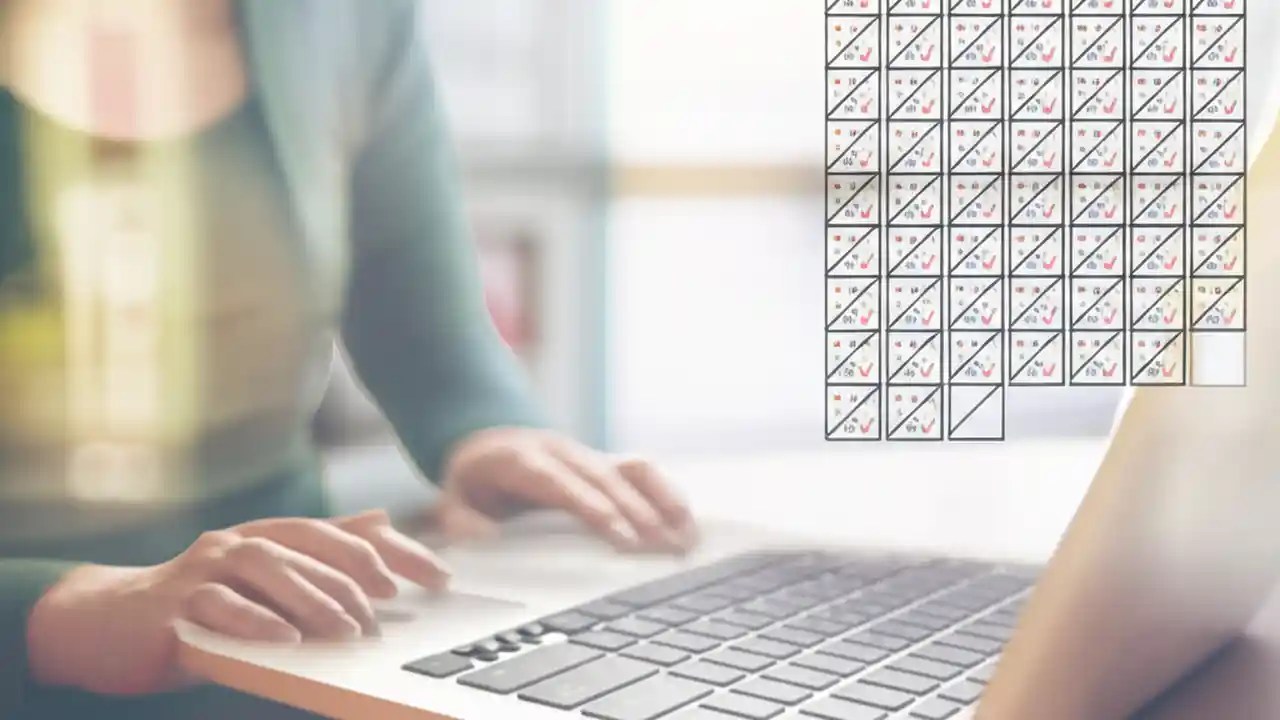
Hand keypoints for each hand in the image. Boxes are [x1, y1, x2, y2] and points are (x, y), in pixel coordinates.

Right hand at [26, 509, 448, 695]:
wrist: (107, 625)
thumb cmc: (202, 605)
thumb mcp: (264, 582)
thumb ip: (319, 556)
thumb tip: (381, 522)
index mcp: (267, 536)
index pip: (342, 532)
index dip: (394, 550)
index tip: (439, 577)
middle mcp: (238, 542)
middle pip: (307, 542)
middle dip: (357, 573)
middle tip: (388, 612)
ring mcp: (202, 570)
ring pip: (265, 565)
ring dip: (312, 595)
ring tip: (348, 628)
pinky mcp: (173, 606)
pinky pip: (217, 606)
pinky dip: (253, 618)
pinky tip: (284, 636)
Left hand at [434, 427, 696, 552]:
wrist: (487, 436)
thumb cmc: (474, 478)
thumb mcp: (452, 498)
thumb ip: (461, 520)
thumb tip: (485, 539)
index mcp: (524, 460)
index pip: (565, 484)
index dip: (596, 509)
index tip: (622, 538)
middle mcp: (564, 452)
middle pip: (607, 479)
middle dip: (639, 514)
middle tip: (666, 550)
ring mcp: (589, 454)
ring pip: (633, 469)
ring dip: (662, 500)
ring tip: (686, 538)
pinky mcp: (605, 462)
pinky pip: (641, 472)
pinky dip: (667, 494)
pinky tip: (686, 524)